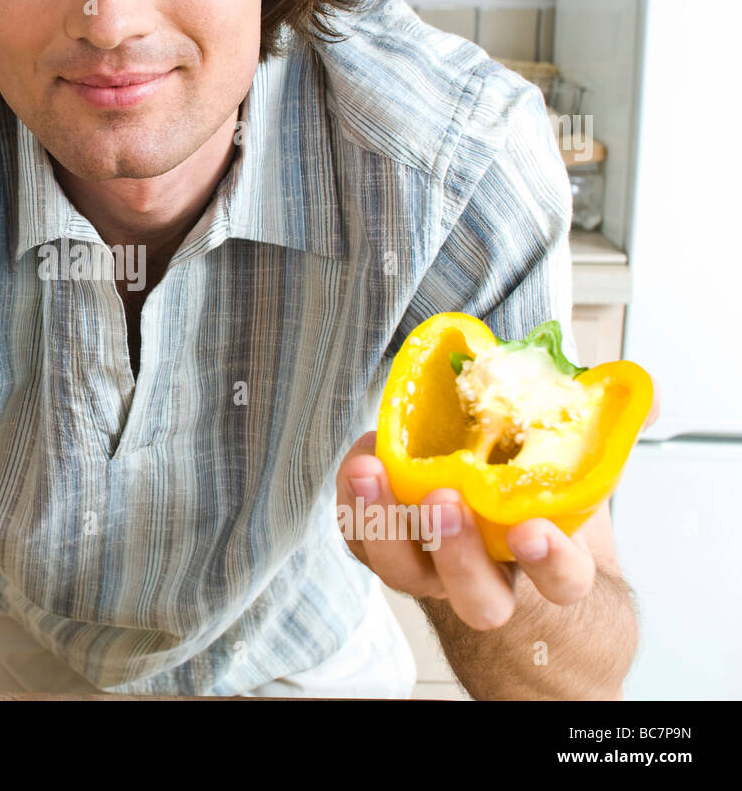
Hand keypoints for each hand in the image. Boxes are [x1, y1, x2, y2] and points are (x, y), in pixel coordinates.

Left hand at [335, 380, 659, 630]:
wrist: (490, 538)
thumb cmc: (533, 502)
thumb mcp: (575, 471)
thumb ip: (602, 435)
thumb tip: (639, 398)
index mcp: (547, 566)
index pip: (561, 581)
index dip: (549, 560)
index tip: (534, 530)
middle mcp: (487, 581)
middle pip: (472, 595)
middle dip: (454, 550)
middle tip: (444, 500)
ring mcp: (432, 573)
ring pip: (404, 573)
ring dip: (382, 523)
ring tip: (372, 471)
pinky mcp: (386, 551)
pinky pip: (361, 540)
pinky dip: (353, 499)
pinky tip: (360, 458)